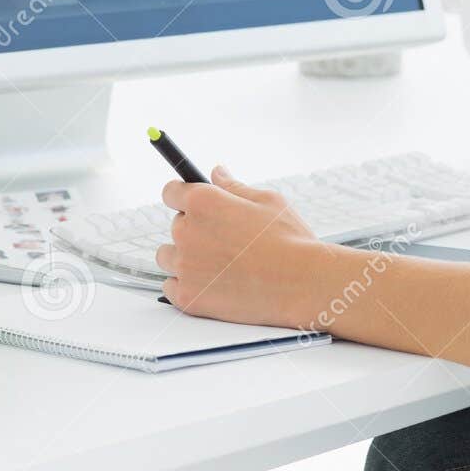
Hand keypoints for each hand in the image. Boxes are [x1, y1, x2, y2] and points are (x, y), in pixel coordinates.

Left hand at [157, 166, 324, 325]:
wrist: (301, 284)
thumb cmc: (289, 240)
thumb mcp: (267, 201)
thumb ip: (234, 187)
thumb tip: (217, 173)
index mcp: (203, 202)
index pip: (171, 192)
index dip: (183, 196)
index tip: (192, 204)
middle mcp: (187, 232)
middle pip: (175, 226)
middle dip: (195, 229)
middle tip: (227, 240)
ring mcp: (184, 267)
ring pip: (168, 257)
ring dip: (186, 257)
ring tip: (220, 264)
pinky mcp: (187, 297)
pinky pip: (171, 286)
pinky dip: (187, 285)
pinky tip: (213, 283)